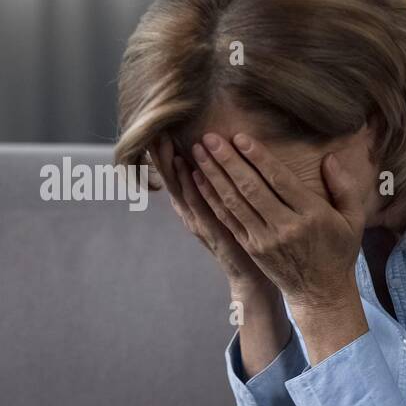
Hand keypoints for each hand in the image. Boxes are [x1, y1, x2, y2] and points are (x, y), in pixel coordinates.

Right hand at [152, 133, 270, 296]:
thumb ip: (220, 189)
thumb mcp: (228, 210)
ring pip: (182, 190)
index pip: (176, 174)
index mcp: (195, 207)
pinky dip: (194, 190)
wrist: (252, 278)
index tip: (158, 127)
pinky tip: (189, 171)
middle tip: (153, 127)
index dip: (166, 153)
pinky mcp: (215, 234)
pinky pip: (202, 208)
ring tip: (163, 142)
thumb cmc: (244, 239)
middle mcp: (193, 214)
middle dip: (162, 154)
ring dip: (173, 166)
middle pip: (173, 179)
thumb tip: (215, 161)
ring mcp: (201, 224)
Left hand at [189, 133, 364, 309]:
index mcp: (312, 215)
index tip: (240, 138)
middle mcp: (286, 227)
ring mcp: (265, 239)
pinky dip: (212, 198)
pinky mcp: (252, 248)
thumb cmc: (338, 252)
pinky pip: (228, 219)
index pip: (280, 181)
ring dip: (214, 175)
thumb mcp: (353, 220)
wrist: (320, 293)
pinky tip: (200, 179)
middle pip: (251, 188)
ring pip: (235, 202)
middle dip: (228, 161)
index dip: (258, 158)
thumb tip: (329, 159)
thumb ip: (344, 188)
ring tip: (198, 151)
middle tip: (209, 137)